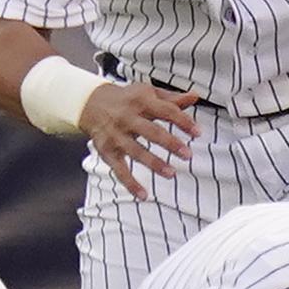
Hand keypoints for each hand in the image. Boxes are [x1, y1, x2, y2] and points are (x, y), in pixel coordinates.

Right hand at [81, 83, 201, 200]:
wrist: (91, 103)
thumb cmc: (127, 99)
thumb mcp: (148, 93)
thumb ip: (172, 99)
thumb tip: (195, 97)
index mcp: (141, 101)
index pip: (166, 111)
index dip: (183, 122)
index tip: (198, 133)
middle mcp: (127, 118)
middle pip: (151, 132)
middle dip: (170, 143)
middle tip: (187, 155)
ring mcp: (116, 136)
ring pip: (136, 152)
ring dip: (154, 163)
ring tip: (171, 174)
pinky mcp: (107, 151)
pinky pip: (119, 170)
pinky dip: (130, 183)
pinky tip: (143, 195)